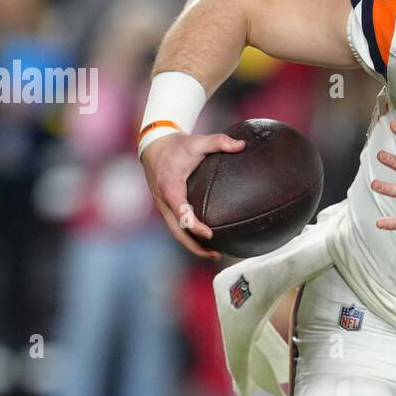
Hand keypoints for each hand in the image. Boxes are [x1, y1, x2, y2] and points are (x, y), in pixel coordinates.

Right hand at [140, 131, 244, 259]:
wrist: (153, 145)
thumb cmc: (177, 145)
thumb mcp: (197, 141)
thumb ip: (219, 142)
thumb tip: (242, 145)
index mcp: (170, 186)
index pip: (180, 211)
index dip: (194, 225)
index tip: (210, 234)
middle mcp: (163, 200)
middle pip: (177, 231)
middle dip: (195, 246)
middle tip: (217, 254)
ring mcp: (163, 206)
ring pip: (175, 232)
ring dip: (192, 245)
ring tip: (215, 253)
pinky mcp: (165, 207)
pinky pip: (176, 226)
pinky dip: (188, 236)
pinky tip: (206, 241)